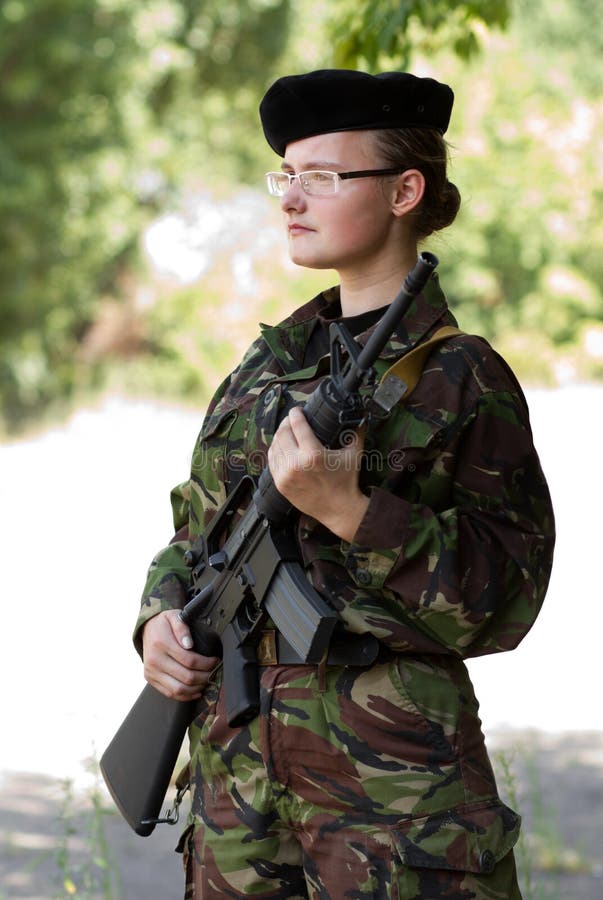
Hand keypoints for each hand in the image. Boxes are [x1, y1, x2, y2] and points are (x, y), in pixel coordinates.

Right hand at [142, 609, 218, 700]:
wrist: (146, 628)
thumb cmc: (164, 623)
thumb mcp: (174, 616)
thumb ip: (182, 628)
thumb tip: (189, 644)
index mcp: (161, 644)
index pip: (190, 660)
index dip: (206, 663)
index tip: (216, 661)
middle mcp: (154, 660)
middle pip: (186, 677)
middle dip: (205, 677)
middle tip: (214, 672)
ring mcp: (151, 671)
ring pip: (178, 689)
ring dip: (197, 688)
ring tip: (206, 680)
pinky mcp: (150, 679)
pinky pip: (169, 693)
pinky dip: (185, 695)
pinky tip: (196, 690)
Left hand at [268, 406, 368, 541]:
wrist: (338, 509)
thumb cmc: (346, 481)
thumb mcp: (354, 454)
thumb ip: (357, 433)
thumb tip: (361, 417)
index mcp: (313, 454)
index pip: (297, 425)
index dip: (295, 413)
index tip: (297, 410)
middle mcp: (296, 464)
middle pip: (282, 433)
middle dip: (286, 422)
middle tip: (291, 419)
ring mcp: (286, 475)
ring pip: (274, 446)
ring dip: (279, 436)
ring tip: (286, 431)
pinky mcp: (281, 484)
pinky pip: (272, 461)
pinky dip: (275, 451)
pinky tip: (281, 447)